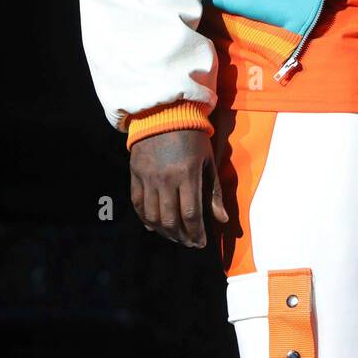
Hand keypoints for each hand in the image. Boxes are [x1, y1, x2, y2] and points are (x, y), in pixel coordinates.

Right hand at [129, 128, 229, 248]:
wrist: (164, 114)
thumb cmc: (193, 137)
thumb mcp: (208, 161)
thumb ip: (214, 192)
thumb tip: (222, 220)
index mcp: (187, 175)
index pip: (190, 214)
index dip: (196, 233)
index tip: (201, 243)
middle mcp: (165, 179)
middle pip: (170, 219)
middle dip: (181, 237)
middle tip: (189, 243)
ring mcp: (148, 178)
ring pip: (152, 216)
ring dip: (164, 231)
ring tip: (174, 237)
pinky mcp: (135, 175)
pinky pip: (138, 204)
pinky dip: (145, 219)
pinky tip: (154, 226)